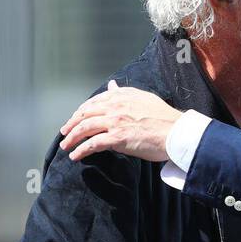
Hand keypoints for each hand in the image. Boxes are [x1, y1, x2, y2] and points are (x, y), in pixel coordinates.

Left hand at [59, 81, 182, 162]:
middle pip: (84, 114)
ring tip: (66, 146)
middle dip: (71, 124)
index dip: (81, 111)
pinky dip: (81, 150)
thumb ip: (124, 92)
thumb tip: (111, 85)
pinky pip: (92, 144)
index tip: (76, 118)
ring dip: (72, 138)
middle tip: (65, 133)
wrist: (176, 132)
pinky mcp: (117, 138)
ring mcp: (115, 122)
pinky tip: (76, 156)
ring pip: (84, 128)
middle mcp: (114, 106)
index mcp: (121, 95)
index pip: (93, 102)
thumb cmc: (164, 118)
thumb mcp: (143, 98)